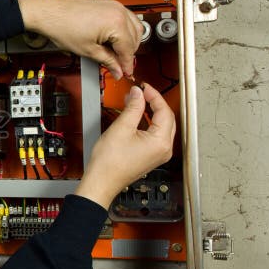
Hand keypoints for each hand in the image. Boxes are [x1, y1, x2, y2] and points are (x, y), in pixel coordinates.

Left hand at [15, 0, 142, 79]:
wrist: (47, 11)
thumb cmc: (61, 26)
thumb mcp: (87, 50)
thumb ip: (107, 61)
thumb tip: (117, 70)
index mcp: (117, 23)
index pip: (129, 49)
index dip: (127, 64)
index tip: (125, 72)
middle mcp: (119, 11)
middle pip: (135, 37)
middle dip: (128, 53)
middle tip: (119, 65)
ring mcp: (114, 5)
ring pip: (133, 26)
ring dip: (128, 41)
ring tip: (116, 53)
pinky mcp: (107, 3)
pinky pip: (124, 17)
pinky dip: (123, 29)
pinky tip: (113, 39)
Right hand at [75, 83, 175, 208]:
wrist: (102, 181)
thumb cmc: (109, 162)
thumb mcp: (121, 128)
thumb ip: (133, 107)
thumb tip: (138, 93)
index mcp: (161, 141)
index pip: (164, 111)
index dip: (154, 96)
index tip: (143, 87)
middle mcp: (164, 149)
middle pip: (167, 118)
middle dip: (154, 103)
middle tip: (141, 92)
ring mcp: (159, 154)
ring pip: (162, 126)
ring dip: (151, 112)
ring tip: (137, 102)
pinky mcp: (152, 157)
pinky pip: (156, 135)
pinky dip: (148, 123)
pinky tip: (137, 117)